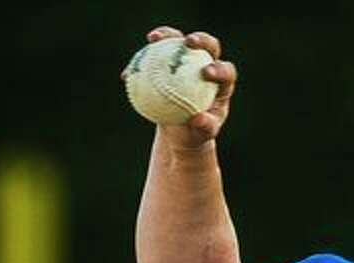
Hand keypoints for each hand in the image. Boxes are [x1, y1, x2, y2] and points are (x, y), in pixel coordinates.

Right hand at [145, 26, 236, 141]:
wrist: (182, 131)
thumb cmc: (196, 134)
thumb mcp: (202, 135)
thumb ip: (205, 127)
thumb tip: (197, 119)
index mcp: (222, 83)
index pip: (226, 71)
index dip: (218, 68)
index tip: (205, 73)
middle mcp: (208, 65)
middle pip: (209, 46)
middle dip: (201, 40)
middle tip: (188, 43)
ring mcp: (189, 59)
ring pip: (180, 41)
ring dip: (166, 35)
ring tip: (152, 39)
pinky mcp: (170, 59)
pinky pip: (155, 56)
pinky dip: (141, 63)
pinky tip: (128, 73)